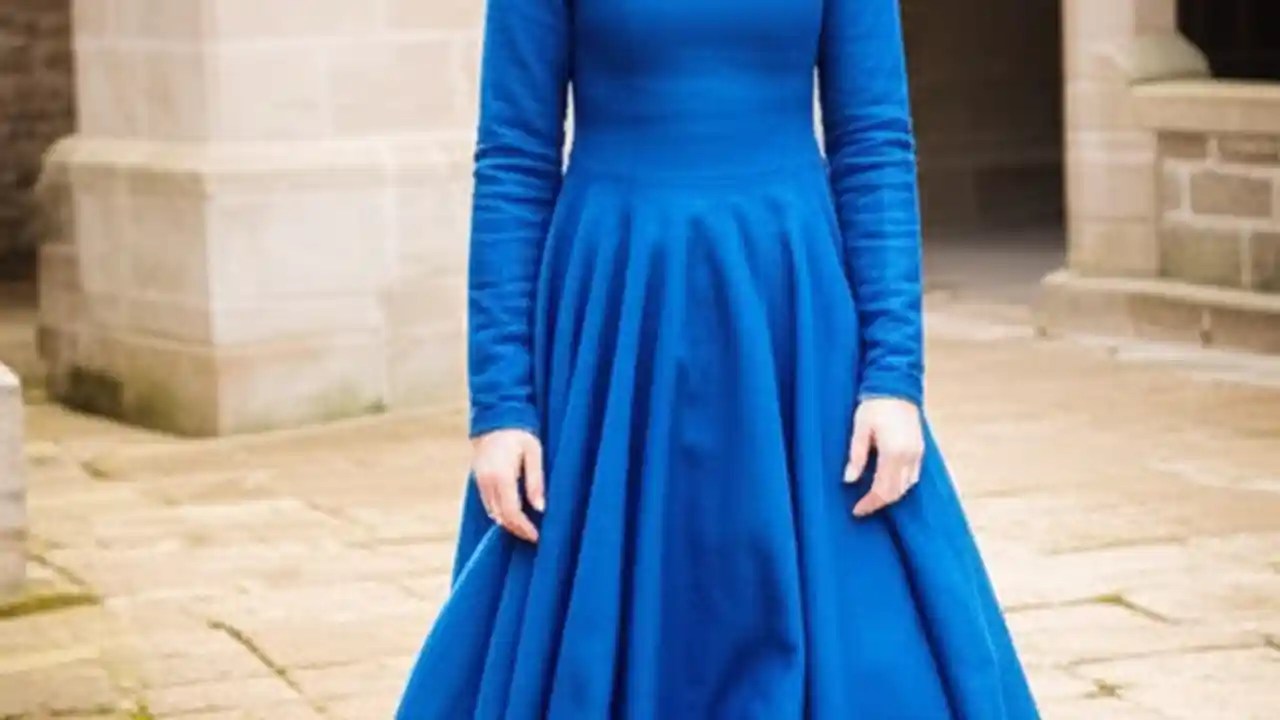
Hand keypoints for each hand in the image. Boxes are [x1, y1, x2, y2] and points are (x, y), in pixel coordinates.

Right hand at [471, 428, 544, 542]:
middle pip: (500, 516)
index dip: (523, 527)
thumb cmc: (519, 434)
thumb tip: (540, 508)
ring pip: (492, 512)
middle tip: (533, 536)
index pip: (511, 511)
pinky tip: (513, 514)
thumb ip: (536, 481)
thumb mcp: (534, 453)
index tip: (536, 536)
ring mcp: (480, 481)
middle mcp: (487, 482)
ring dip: (508, 523)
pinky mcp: (478, 480)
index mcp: (501, 476)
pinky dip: (500, 512)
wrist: (495, 417)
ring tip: (526, 528)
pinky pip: (488, 503)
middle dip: (516, 529)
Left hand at [844, 397, 923, 517]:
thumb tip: (849, 480)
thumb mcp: (860, 429)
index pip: (882, 489)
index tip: (856, 510)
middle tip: (862, 508)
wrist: (897, 386)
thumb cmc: (875, 405)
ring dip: (891, 496)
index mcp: (893, 452)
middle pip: (896, 492)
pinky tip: (888, 484)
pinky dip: (901, 485)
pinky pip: (913, 476)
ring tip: (873, 498)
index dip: (869, 503)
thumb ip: (856, 456)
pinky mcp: (921, 449)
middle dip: (879, 503)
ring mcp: (918, 453)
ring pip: (907, 486)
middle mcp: (909, 456)